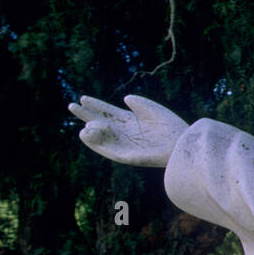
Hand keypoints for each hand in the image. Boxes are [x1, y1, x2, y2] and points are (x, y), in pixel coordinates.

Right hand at [68, 94, 188, 167]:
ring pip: (101, 137)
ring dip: (90, 130)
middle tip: (72, 105)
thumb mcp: (152, 110)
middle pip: (100, 122)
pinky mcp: (125, 156)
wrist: (181, 143)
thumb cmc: (171, 126)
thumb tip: (125, 98)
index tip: (83, 98)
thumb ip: (138, 103)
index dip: (96, 105)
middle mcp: (124, 132)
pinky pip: (107, 150)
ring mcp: (124, 144)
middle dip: (86, 115)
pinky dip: (96, 142)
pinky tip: (88, 132)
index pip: (108, 112)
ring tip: (85, 123)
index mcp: (130, 121)